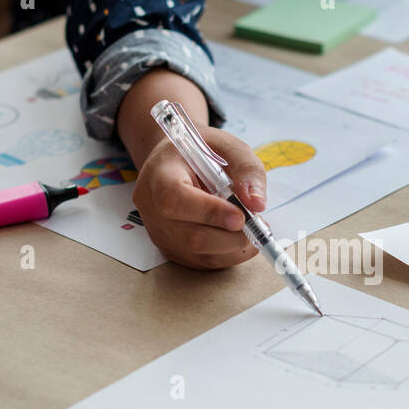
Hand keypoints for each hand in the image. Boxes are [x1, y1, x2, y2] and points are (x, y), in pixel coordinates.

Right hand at [133, 125, 264, 268]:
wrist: (178, 162)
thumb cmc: (202, 152)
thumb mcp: (228, 147)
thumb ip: (246, 170)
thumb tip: (257, 204)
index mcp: (160, 173)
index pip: (175, 199)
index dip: (210, 212)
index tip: (241, 216)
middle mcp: (152, 207)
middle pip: (189, 235)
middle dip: (230, 237)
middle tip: (256, 225)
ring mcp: (158, 232)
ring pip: (197, 254)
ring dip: (233, 248)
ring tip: (251, 229)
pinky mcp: (170, 248)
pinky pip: (201, 262)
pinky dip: (227, 255)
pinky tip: (238, 238)